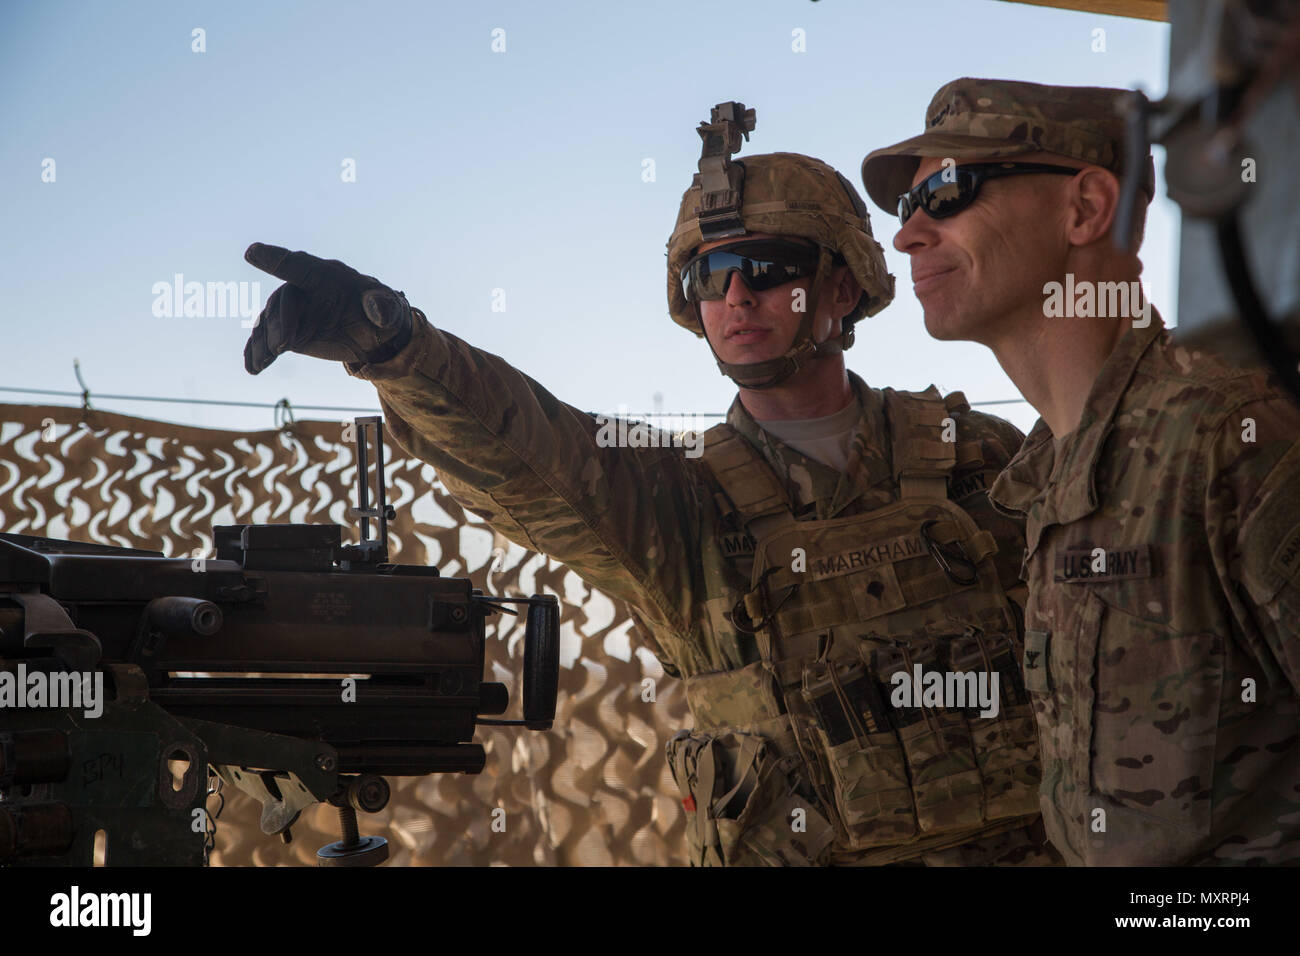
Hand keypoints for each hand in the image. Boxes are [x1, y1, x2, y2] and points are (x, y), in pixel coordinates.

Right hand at [243, 242, 413, 373]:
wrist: (375, 333)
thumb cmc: (382, 313)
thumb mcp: (389, 310)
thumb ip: (383, 306)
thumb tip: (377, 309)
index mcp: (327, 276)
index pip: (299, 265)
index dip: (276, 258)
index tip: (252, 252)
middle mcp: (305, 290)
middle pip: (283, 301)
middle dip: (280, 323)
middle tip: (281, 348)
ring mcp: (294, 311)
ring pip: (271, 322)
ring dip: (262, 342)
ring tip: (260, 363)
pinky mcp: (289, 332)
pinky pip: (269, 340)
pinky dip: (259, 353)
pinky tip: (253, 367)